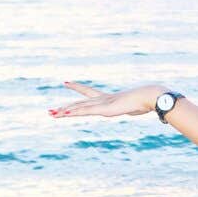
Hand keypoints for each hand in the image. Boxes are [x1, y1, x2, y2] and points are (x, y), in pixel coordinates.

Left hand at [49, 81, 164, 118]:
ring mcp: (101, 104)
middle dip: (65, 107)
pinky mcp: (103, 109)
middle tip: (51, 110)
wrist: (147, 97)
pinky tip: (64, 113)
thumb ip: (135, 107)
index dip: (77, 87)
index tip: (66, 83)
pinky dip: (74, 112)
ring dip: (64, 111)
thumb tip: (143, 107)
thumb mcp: (137, 106)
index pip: (88, 92)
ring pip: (78, 108)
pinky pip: (85, 111)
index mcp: (107, 99)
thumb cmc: (146, 101)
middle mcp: (101, 100)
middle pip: (78, 104)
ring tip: (51, 114)